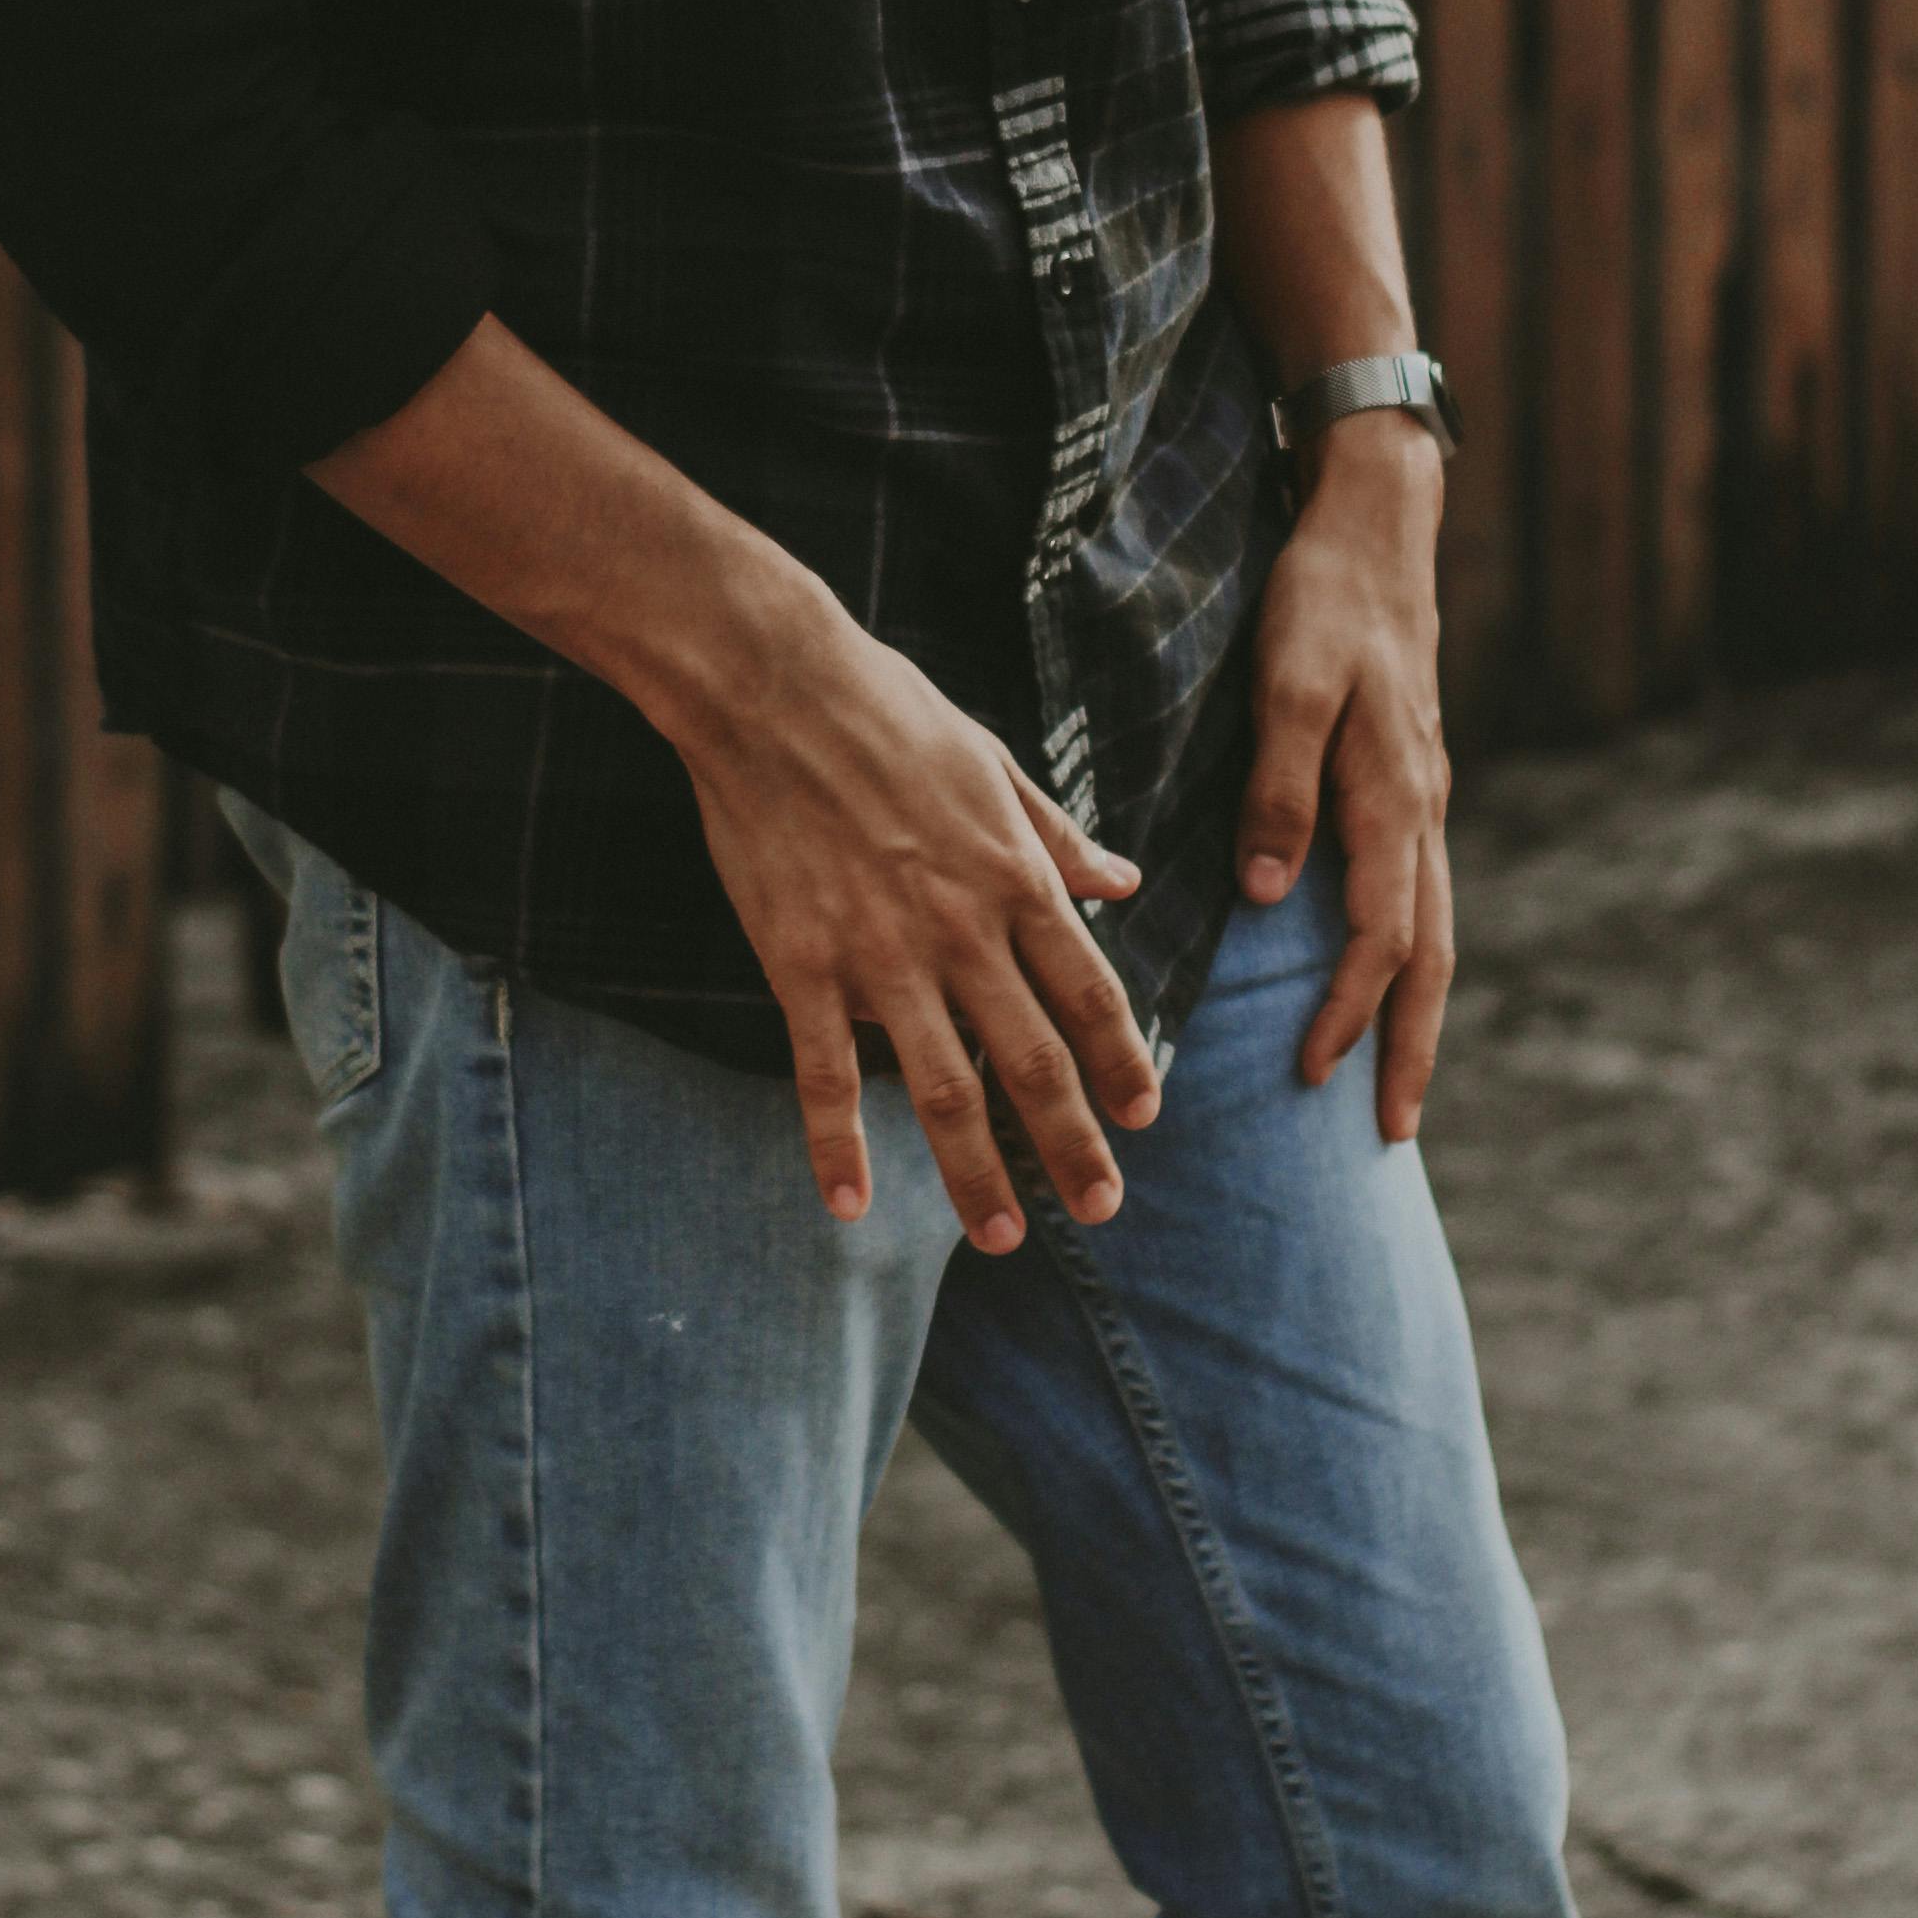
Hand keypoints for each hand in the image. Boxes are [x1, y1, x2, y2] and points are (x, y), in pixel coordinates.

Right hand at [668, 588, 1161, 1248]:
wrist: (772, 682)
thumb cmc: (887, 708)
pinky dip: (836, 1144)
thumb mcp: (993, 762)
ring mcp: (878, 951)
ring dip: (977, 1171)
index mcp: (1014, 874)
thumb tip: (1122, 880)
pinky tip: (849, 1202)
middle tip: (1103, 1210)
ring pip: (941, 1086)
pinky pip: (823, 1071)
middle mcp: (960, 926)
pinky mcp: (800, 960)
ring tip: (1005, 1234)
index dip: (1121, 1060)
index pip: (1088, 989)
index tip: (1144, 1117)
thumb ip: (1056, 834)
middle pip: (1031, 1058)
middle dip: (1072, 1143)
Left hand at [1235, 414, 1453, 1137]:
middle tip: (1394, 1134)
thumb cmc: (1324, 599)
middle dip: (1412, 1048)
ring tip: (1398, 1083)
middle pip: (1430, 957)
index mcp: (1390, 796)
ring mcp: (1422, 798)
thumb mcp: (1290, 682)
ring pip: (1434, 929)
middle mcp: (1419, 810)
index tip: (1310, 1074)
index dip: (1348, 1011)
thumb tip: (1270, 896)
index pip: (1381, 937)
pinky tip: (1385, 978)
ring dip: (1417, 1012)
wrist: (1377, 525)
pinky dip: (1411, 954)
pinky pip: (1420, 893)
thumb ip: (1280, 787)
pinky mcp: (1408, 783)